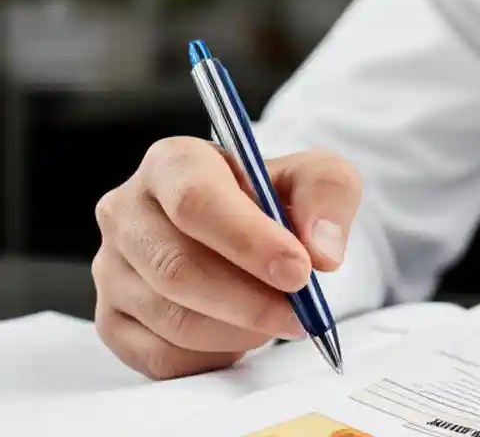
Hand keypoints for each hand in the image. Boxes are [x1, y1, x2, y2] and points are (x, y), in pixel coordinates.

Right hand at [92, 137, 361, 379]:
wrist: (254, 232)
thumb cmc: (277, 198)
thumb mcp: (318, 177)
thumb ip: (328, 197)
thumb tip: (321, 251)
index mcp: (172, 162)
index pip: (195, 202)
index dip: (248, 241)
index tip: (298, 271)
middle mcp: (127, 211)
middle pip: (177, 268)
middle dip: (250, 300)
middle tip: (300, 314)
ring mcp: (111, 268)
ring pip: (171, 318)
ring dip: (238, 330)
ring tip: (278, 319)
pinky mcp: (113, 319)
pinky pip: (160, 356)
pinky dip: (213, 356)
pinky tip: (243, 335)